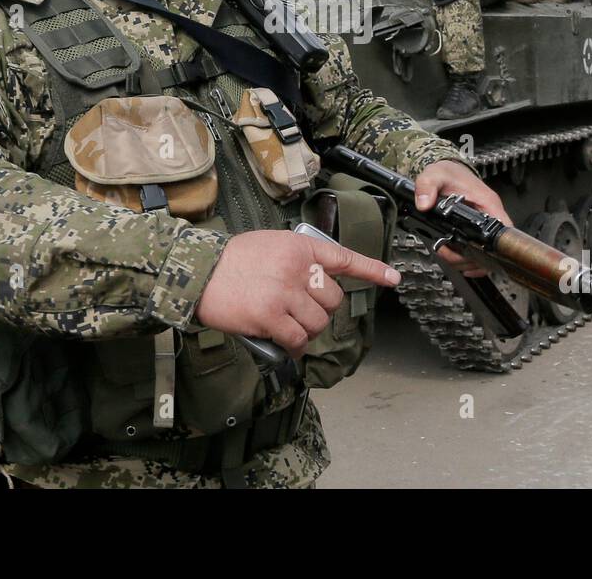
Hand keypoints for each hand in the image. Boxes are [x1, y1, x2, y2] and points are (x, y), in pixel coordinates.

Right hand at [196, 228, 400, 356]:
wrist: (197, 272)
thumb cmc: (231, 260)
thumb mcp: (270, 244)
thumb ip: (297, 258)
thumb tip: (318, 283)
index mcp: (299, 246)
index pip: (344, 258)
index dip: (372, 270)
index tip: (393, 279)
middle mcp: (297, 268)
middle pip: (333, 299)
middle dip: (321, 310)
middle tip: (299, 311)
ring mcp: (284, 292)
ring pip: (318, 323)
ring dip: (307, 330)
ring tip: (288, 326)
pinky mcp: (270, 316)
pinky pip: (298, 340)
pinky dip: (295, 347)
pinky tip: (286, 344)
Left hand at [413, 160, 509, 277]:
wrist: (448, 170)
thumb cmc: (448, 172)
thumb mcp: (435, 174)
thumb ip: (427, 186)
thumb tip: (424, 203)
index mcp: (487, 202)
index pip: (503, 230)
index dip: (494, 247)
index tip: (475, 254)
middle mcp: (490, 214)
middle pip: (492, 248)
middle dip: (470, 257)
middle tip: (449, 254)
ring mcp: (484, 223)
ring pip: (485, 253)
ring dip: (466, 259)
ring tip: (446, 253)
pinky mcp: (477, 229)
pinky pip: (478, 251)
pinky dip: (466, 258)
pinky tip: (454, 257)